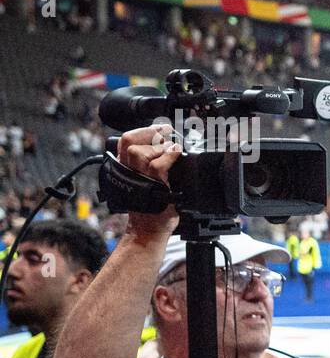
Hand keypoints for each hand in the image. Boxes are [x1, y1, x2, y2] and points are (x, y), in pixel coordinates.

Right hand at [118, 125, 180, 240]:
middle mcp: (126, 172)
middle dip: (150, 132)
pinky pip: (158, 165)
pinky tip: (177, 154)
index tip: (157, 127)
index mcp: (124, 169)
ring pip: (141, 152)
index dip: (140, 130)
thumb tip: (165, 148)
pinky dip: (170, 156)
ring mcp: (137, 178)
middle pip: (128, 141)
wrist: (148, 230)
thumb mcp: (144, 183)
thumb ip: (146, 166)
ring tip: (172, 148)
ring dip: (160, 146)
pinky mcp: (152, 186)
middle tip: (166, 131)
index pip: (124, 142)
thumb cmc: (151, 209)